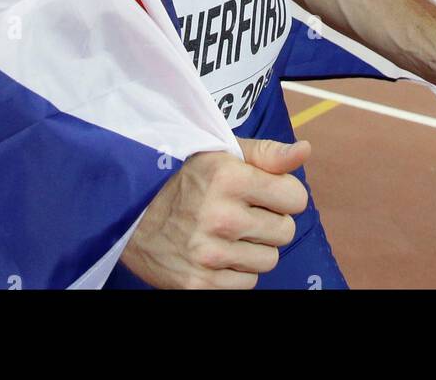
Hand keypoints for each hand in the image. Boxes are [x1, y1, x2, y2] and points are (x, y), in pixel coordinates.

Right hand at [119, 138, 310, 289]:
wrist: (129, 212)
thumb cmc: (182, 176)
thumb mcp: (220, 152)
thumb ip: (266, 153)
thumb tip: (305, 150)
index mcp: (229, 177)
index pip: (295, 198)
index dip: (283, 194)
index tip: (264, 192)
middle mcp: (221, 216)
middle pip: (285, 232)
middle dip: (270, 221)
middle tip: (243, 212)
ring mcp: (210, 253)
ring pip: (268, 260)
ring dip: (254, 248)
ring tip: (227, 232)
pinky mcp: (201, 283)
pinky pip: (247, 284)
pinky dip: (237, 271)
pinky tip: (217, 251)